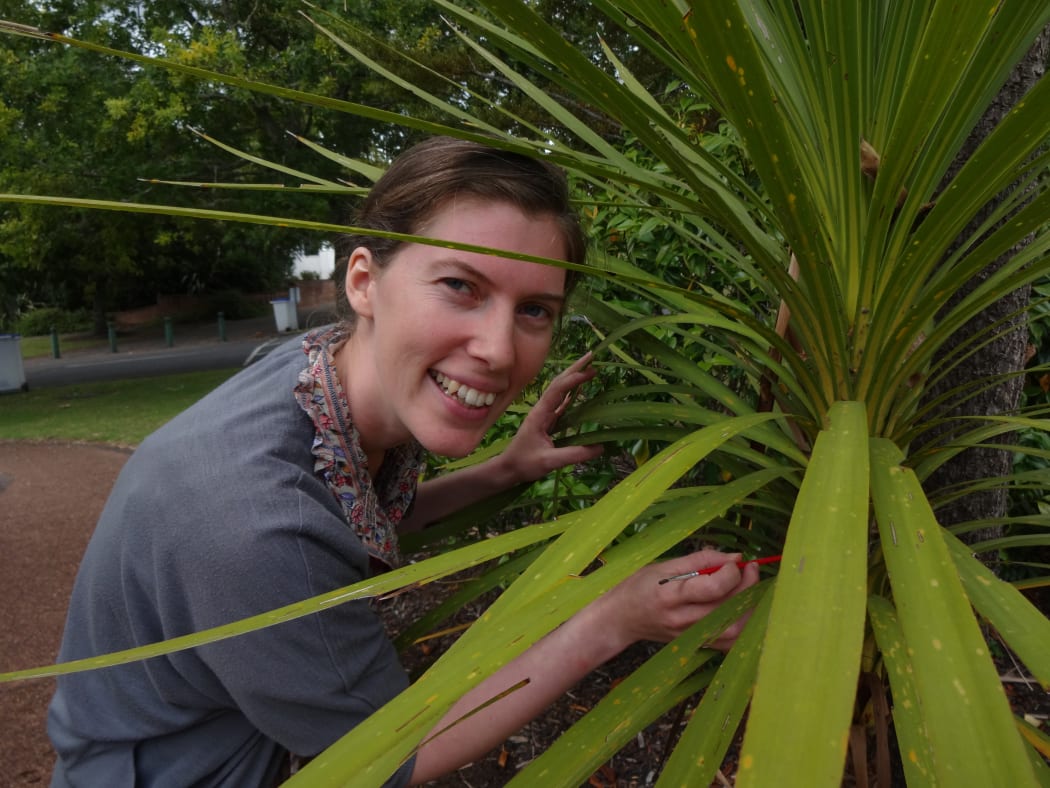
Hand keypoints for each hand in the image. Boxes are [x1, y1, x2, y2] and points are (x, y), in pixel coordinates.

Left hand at [498, 352, 603, 484]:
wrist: (508, 469)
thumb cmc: (524, 464)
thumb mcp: (550, 461)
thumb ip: (574, 454)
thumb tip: (600, 447)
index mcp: (540, 414)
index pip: (557, 391)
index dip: (574, 379)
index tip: (591, 371)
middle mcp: (542, 409)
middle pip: (559, 383)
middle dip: (575, 369)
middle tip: (593, 356)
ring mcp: (544, 414)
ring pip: (561, 391)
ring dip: (574, 378)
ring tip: (590, 367)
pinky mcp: (547, 422)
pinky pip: (562, 404)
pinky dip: (572, 394)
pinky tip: (581, 390)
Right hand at [591, 550, 759, 652]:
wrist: (621, 618)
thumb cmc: (640, 586)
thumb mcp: (664, 565)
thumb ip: (700, 560)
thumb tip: (734, 557)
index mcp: (670, 595)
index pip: (713, 588)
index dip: (731, 572)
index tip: (734, 561)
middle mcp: (682, 620)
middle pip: (728, 607)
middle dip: (748, 585)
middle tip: (750, 568)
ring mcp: (691, 636)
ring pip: (735, 629)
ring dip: (751, 606)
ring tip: (749, 586)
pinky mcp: (697, 645)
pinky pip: (731, 642)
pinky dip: (745, 625)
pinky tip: (744, 606)